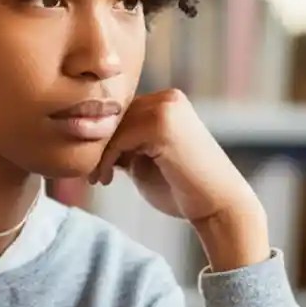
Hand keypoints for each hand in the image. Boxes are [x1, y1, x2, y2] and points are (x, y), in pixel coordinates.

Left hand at [92, 89, 268, 270]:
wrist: (217, 207)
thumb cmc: (182, 189)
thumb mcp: (144, 160)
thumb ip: (124, 144)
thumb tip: (87, 137)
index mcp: (167, 102)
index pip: (121, 111)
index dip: (103, 137)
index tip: (93, 166)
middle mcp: (168, 98)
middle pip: (114, 115)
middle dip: (98, 144)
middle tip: (91, 174)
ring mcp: (168, 108)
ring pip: (113, 125)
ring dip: (100, 153)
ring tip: (99, 178)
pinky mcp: (163, 124)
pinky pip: (119, 137)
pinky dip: (107, 159)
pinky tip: (106, 179)